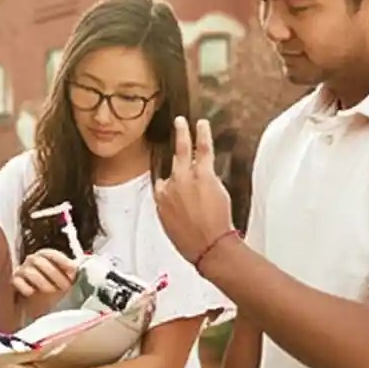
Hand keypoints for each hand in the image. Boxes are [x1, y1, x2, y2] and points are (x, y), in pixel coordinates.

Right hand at [12, 248, 77, 297]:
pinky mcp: (13, 283)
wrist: (38, 306)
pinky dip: (25, 287)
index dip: (62, 260)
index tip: (72, 270)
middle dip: (54, 274)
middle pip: (39, 261)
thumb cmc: (53, 289)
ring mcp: (21, 271)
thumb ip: (70, 273)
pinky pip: (17, 282)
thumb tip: (74, 269)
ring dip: (42, 282)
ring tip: (51, 291)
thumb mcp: (64, 280)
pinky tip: (32, 293)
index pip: (50, 253)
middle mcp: (31, 261)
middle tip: (64, 287)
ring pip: (28, 271)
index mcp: (44, 257)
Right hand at [152, 117, 235, 262]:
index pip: (163, 184)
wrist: (207, 246)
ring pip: (183, 149)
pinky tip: (202, 125)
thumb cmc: (192, 242)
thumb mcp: (172, 229)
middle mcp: (170, 186)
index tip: (176, 181)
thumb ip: (173, 213)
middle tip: (175, 127)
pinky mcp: (202, 175)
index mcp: (161, 200)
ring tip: (184, 121)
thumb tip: (180, 209)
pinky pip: (201, 149)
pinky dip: (202, 135)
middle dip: (173, 141)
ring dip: (183, 132)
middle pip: (170, 160)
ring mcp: (185, 178)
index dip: (171, 182)